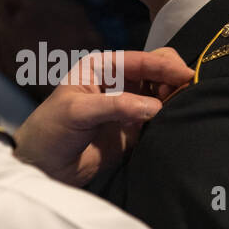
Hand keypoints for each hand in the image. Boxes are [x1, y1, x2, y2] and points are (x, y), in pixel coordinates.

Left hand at [14, 48, 192, 185]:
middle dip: (173, 79)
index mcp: (103, 68)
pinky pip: (160, 120)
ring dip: (176, 99)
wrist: (42, 167)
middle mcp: (119, 84)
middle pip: (157, 73)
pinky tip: (179, 122)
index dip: (165, 67)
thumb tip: (157, 107)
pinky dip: (172, 119)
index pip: (141, 61)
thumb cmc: (50, 130)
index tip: (187, 76)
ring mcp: (129, 108)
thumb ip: (116, 106)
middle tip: (185, 95)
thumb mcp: (78, 111)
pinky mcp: (134, 132)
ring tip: (184, 109)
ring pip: (163, 95)